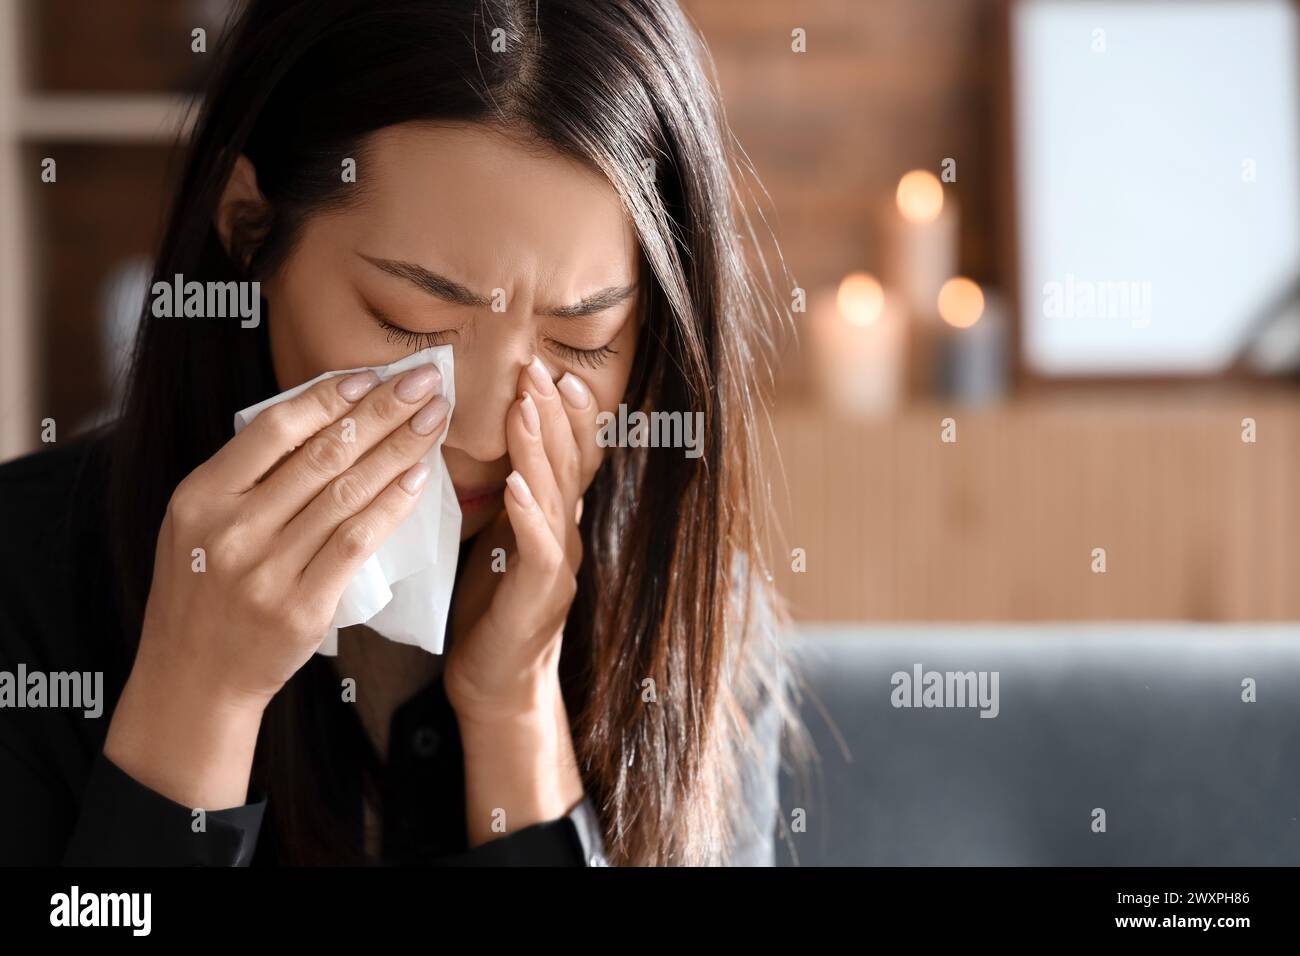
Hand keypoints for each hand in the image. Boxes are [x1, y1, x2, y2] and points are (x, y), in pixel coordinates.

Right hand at [107, 361, 450, 810]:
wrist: (195, 678)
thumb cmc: (206, 590)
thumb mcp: (200, 524)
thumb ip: (247, 477)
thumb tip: (323, 416)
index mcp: (201, 496)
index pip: (274, 429)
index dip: (328, 396)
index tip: (372, 375)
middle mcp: (232, 528)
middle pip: (323, 453)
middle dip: (383, 410)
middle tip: (425, 381)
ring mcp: (267, 569)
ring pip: (348, 492)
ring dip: (399, 448)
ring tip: (434, 420)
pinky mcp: (303, 606)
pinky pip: (358, 540)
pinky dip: (392, 504)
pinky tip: (419, 477)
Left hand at [443, 356, 602, 724]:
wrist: (496, 686)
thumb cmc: (490, 611)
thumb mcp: (498, 541)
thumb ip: (508, 499)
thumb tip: (493, 448)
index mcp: (554, 521)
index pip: (569, 455)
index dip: (565, 413)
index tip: (550, 368)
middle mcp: (566, 536)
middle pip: (569, 464)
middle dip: (554, 413)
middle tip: (537, 367)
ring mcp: (558, 568)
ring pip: (555, 497)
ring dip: (541, 448)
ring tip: (525, 406)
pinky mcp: (538, 598)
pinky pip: (538, 549)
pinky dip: (528, 514)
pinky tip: (515, 484)